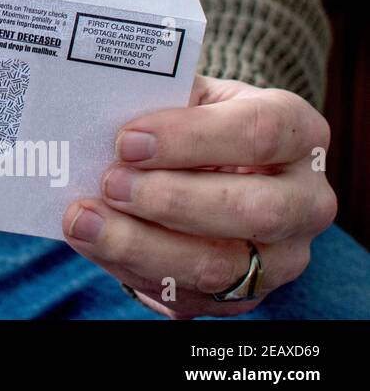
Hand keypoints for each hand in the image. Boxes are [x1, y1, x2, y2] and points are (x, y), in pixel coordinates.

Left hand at [62, 76, 336, 316]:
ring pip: (219, 265)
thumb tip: (100, 111)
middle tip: (109, 183)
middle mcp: (306, 199)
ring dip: (140, 244)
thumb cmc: (192, 123)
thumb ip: (158, 99)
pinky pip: (189, 294)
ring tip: (84, 220)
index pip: (260, 132)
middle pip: (255, 209)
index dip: (191, 138)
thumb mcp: (186, 96)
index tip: (128, 140)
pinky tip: (95, 242)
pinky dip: (132, 267)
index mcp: (298, 133)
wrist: (204, 167)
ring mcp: (282, 256)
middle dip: (170, 200)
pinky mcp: (245, 295)